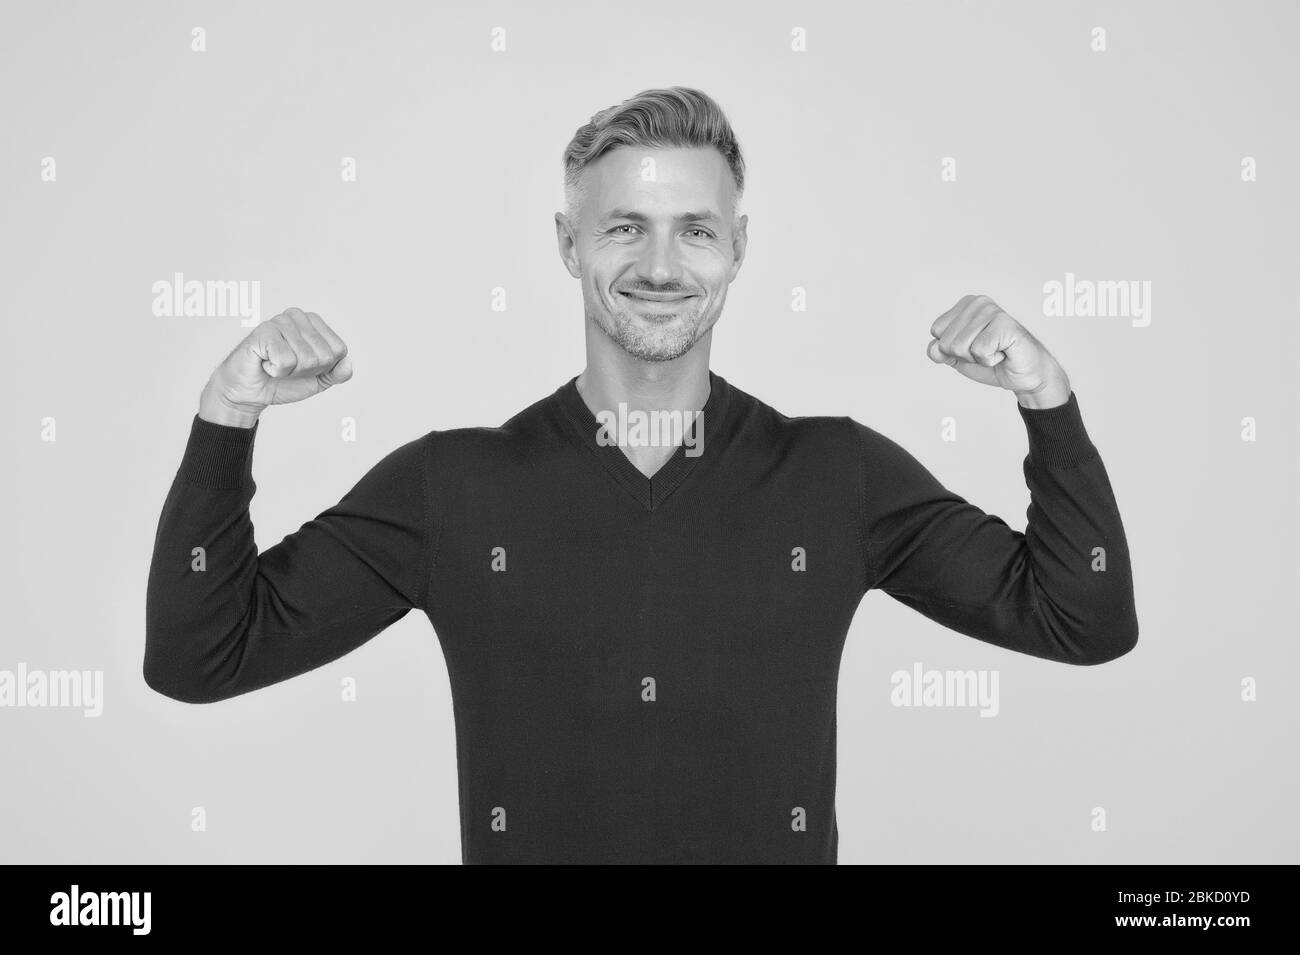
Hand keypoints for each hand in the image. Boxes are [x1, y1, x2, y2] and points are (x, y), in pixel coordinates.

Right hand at [199, 308, 352, 426]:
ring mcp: (281, 321)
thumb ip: (338, 373)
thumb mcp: (318, 380)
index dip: (323, 368)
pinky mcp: (264, 330)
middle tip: (286, 368)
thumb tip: (348, 362)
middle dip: (306, 371)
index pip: (339, 351)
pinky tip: (265, 363)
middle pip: (324, 356)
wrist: (251, 393)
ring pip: (306, 359)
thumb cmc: (283, 381)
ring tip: (274, 364)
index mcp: (315, 323)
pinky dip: (276, 370)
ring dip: (290, 372)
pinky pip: (286, 360)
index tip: (303, 368)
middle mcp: (298, 316)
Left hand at [927, 294, 1070, 408]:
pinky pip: (979, 351)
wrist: (1023, 375)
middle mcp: (978, 302)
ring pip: (960, 346)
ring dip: (978, 358)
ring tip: (996, 351)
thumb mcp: (957, 357)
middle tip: (987, 352)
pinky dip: (990, 360)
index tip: (973, 348)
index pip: (936, 331)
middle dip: (964, 356)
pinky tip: (1003, 353)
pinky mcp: (1004, 324)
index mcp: (965, 305)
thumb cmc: (992, 361)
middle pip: (946, 341)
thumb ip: (939, 351)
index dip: (951, 349)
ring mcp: (992, 311)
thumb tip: (935, 348)